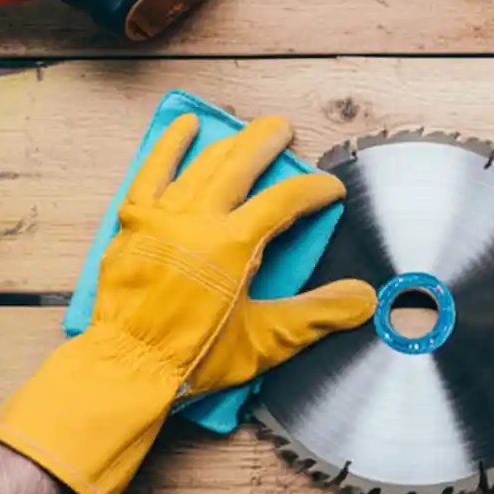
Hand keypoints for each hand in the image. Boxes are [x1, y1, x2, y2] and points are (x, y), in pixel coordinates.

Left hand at [0, 114, 376, 493]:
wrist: (129, 365)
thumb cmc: (195, 357)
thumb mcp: (265, 341)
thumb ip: (317, 315)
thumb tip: (364, 298)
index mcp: (233, 244)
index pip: (284, 201)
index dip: (313, 190)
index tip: (331, 190)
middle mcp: (197, 219)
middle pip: (239, 165)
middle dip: (266, 142)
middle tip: (285, 130)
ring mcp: (162, 217)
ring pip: (201, 165)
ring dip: (228, 144)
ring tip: (247, 132)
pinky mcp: (134, 223)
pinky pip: (151, 174)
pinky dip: (168, 148)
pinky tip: (184, 128)